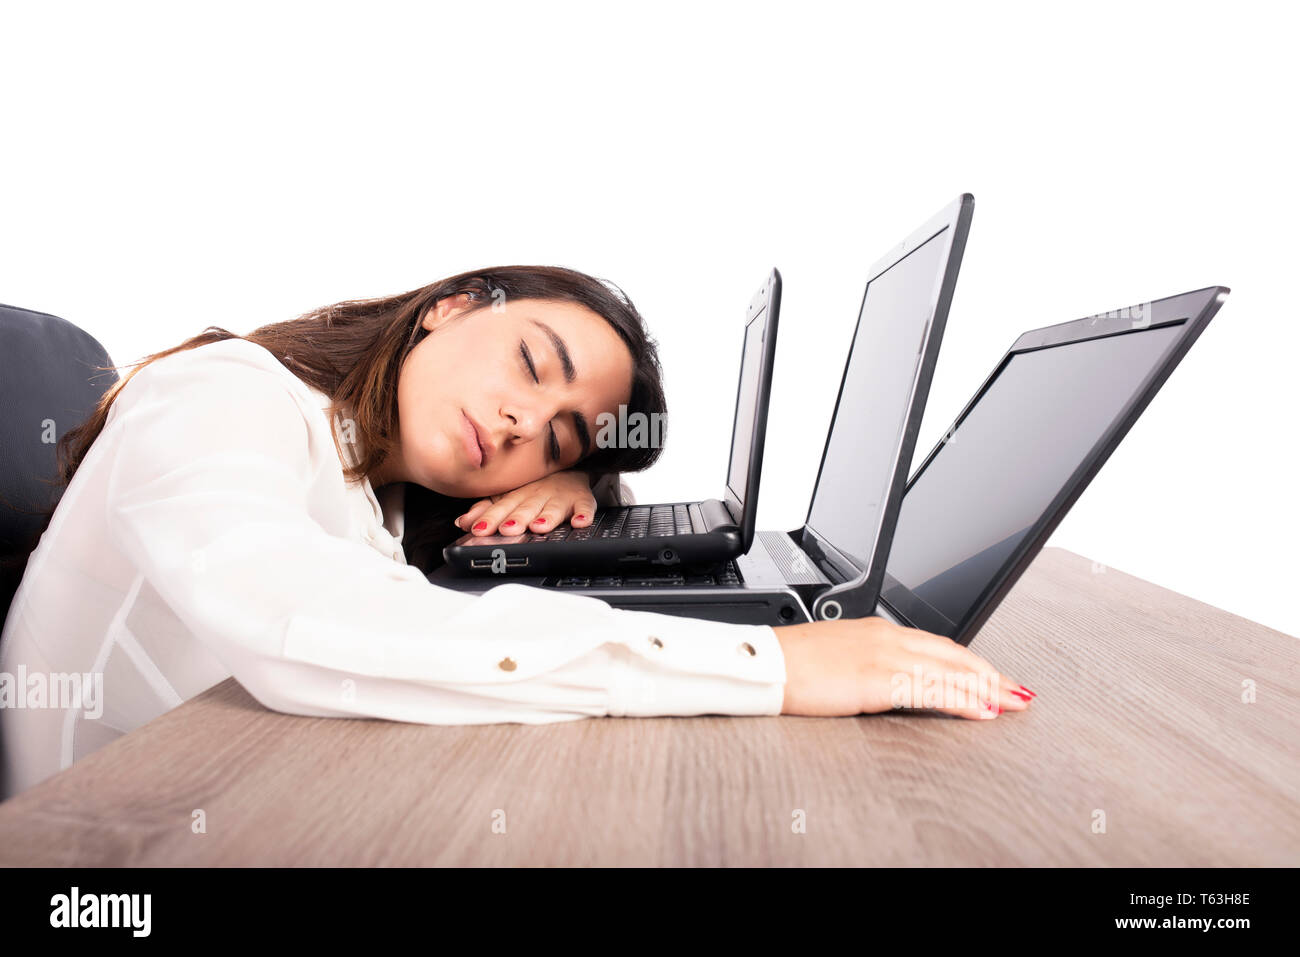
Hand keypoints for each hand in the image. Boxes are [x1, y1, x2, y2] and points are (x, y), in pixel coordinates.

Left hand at [454, 469, 598, 536]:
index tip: (478, 529)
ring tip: (539, 527)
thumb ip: (486, 510)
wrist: (567, 470)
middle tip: (506, 529)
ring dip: (547, 517)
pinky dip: (583, 514)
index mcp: (517, 495)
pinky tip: (579, 522)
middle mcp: (537, 494)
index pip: (501, 507)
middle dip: (516, 518)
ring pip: (553, 507)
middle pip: (526, 507)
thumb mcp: (509, 498)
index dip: (490, 517)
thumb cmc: (533, 490)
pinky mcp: (582, 499)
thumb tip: (462, 523)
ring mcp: (560, 497)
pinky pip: (585, 506)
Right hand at [773, 617, 1035, 719]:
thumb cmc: (790, 665)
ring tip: (1011, 703)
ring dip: (986, 687)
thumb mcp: (836, 659)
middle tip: (1018, 692)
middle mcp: (886, 638)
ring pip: (949, 670)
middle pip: (953, 655)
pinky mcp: (877, 678)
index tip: (992, 677)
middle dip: (990, 674)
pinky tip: (981, 710)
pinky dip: (962, 699)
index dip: (970, 662)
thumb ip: (865, 666)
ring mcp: (884, 656)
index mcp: (877, 631)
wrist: (764, 663)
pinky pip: (931, 690)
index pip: (937, 645)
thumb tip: (884, 683)